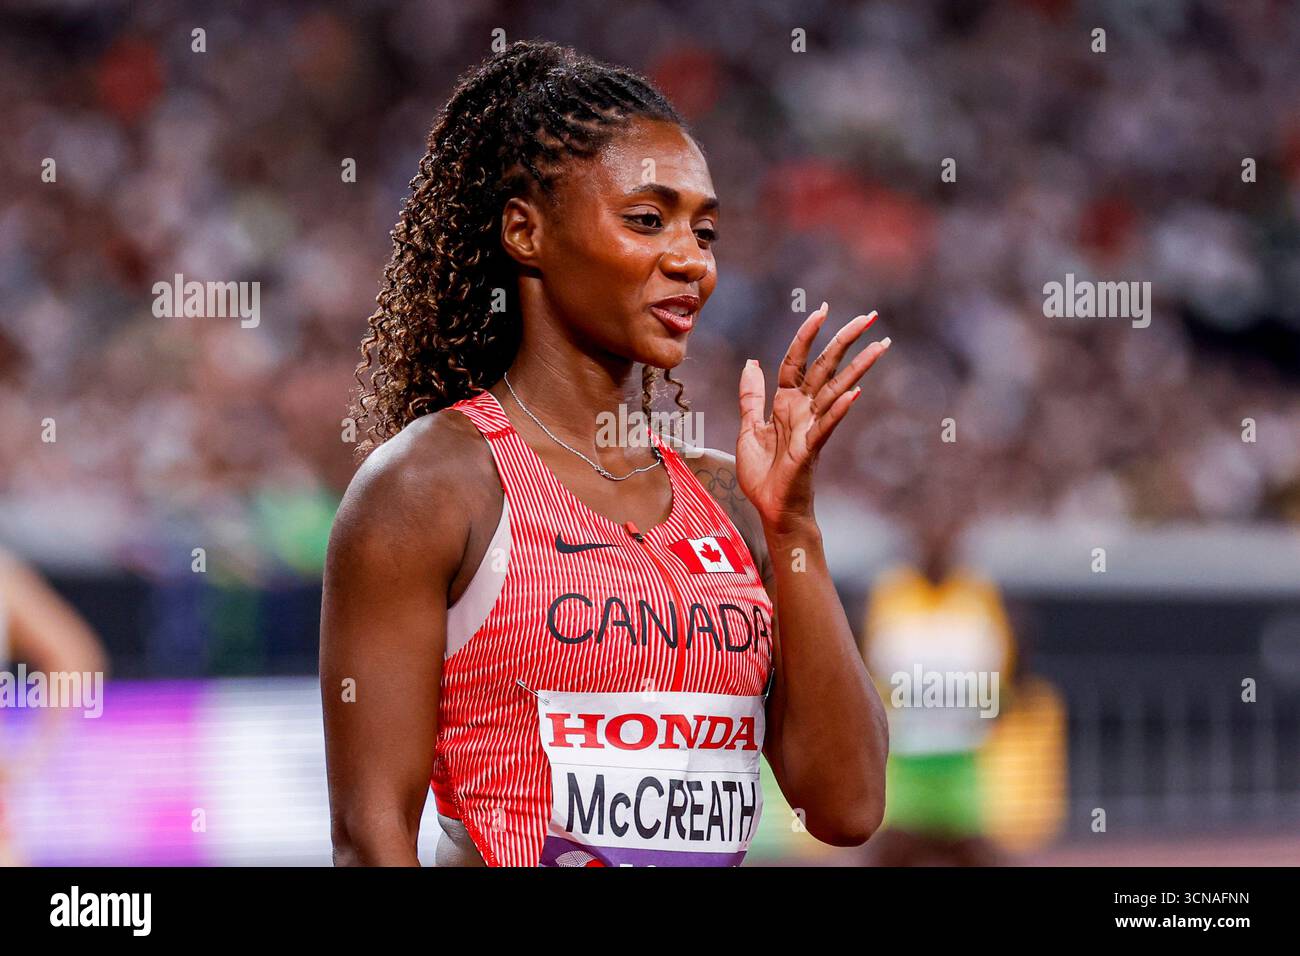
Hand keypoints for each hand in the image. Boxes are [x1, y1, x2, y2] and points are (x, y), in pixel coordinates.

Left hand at [736, 302, 889, 533]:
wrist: (771, 510)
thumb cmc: (763, 474)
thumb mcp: (749, 429)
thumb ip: (751, 397)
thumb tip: (752, 363)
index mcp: (785, 403)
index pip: (797, 361)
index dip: (806, 336)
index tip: (821, 310)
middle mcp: (803, 410)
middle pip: (826, 367)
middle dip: (846, 340)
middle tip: (870, 316)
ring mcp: (811, 427)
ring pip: (836, 390)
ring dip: (857, 368)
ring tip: (880, 346)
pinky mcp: (811, 449)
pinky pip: (827, 425)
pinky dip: (839, 409)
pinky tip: (854, 393)